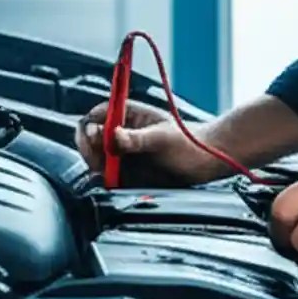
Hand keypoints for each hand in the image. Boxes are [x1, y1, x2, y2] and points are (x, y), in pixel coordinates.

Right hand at [75, 100, 228, 186]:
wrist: (208, 161)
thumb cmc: (190, 142)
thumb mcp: (163, 138)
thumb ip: (136, 138)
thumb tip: (112, 136)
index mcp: (128, 115)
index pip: (95, 117)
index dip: (89, 130)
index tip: (94, 144)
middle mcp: (123, 132)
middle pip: (91, 141)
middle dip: (91, 153)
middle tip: (102, 165)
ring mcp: (125, 153)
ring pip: (98, 160)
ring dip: (99, 168)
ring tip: (111, 175)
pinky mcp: (129, 172)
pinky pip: (110, 176)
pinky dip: (109, 181)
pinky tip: (116, 183)